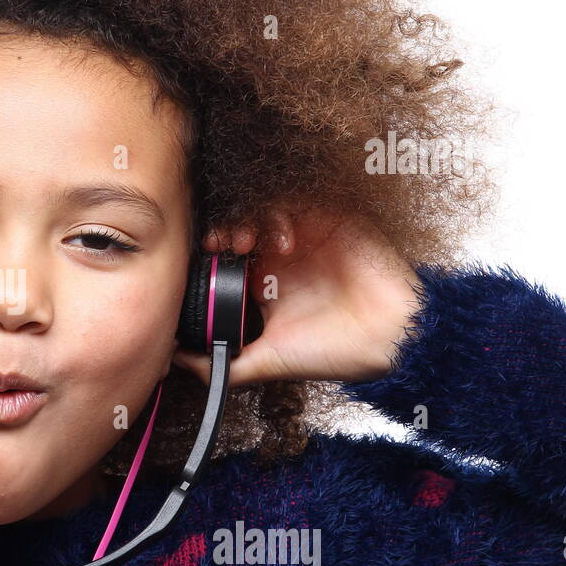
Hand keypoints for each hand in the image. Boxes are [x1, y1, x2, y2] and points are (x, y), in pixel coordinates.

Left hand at [173, 206, 422, 385]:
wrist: (390, 341)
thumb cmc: (334, 353)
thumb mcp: (267, 362)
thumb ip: (223, 365)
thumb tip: (175, 363)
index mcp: (264, 284)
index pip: (225, 258)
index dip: (208, 255)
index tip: (199, 262)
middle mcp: (282, 258)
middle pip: (239, 226)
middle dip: (223, 232)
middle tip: (219, 246)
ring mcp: (308, 236)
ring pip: (262, 209)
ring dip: (247, 220)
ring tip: (246, 242)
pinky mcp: (333, 221)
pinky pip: (298, 200)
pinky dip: (282, 214)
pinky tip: (283, 241)